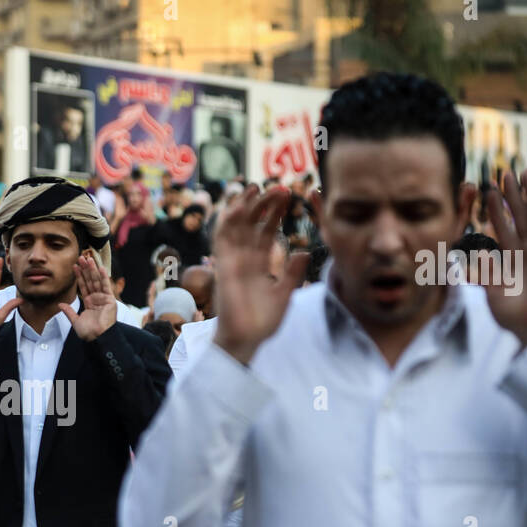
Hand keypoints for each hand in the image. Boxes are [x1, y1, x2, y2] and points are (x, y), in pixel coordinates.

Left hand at [60, 252, 116, 340]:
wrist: (98, 338)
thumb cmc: (89, 333)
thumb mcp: (75, 321)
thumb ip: (69, 311)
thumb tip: (60, 304)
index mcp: (89, 303)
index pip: (83, 286)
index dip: (79, 276)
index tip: (74, 266)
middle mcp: (97, 299)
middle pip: (90, 281)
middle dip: (85, 269)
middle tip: (81, 257)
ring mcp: (104, 298)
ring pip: (97, 281)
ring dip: (93, 270)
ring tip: (88, 258)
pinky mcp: (110, 300)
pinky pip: (106, 286)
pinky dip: (104, 277)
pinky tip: (100, 267)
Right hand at [211, 184, 308, 364]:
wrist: (246, 339)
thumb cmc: (262, 322)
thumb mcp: (285, 295)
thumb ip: (292, 274)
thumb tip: (304, 252)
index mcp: (259, 265)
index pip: (266, 233)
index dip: (274, 214)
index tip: (286, 197)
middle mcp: (244, 260)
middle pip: (252, 225)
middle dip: (263, 205)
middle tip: (278, 187)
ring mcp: (232, 262)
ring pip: (236, 227)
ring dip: (244, 206)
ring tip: (255, 187)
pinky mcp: (223, 267)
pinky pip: (222, 240)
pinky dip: (228, 222)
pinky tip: (238, 205)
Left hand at [484, 170, 526, 346]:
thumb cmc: (509, 314)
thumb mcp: (490, 290)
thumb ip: (485, 272)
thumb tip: (479, 255)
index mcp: (509, 257)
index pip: (502, 227)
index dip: (496, 210)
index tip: (487, 192)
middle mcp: (526, 249)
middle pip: (519, 216)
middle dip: (513, 195)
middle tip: (505, 173)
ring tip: (523, 173)